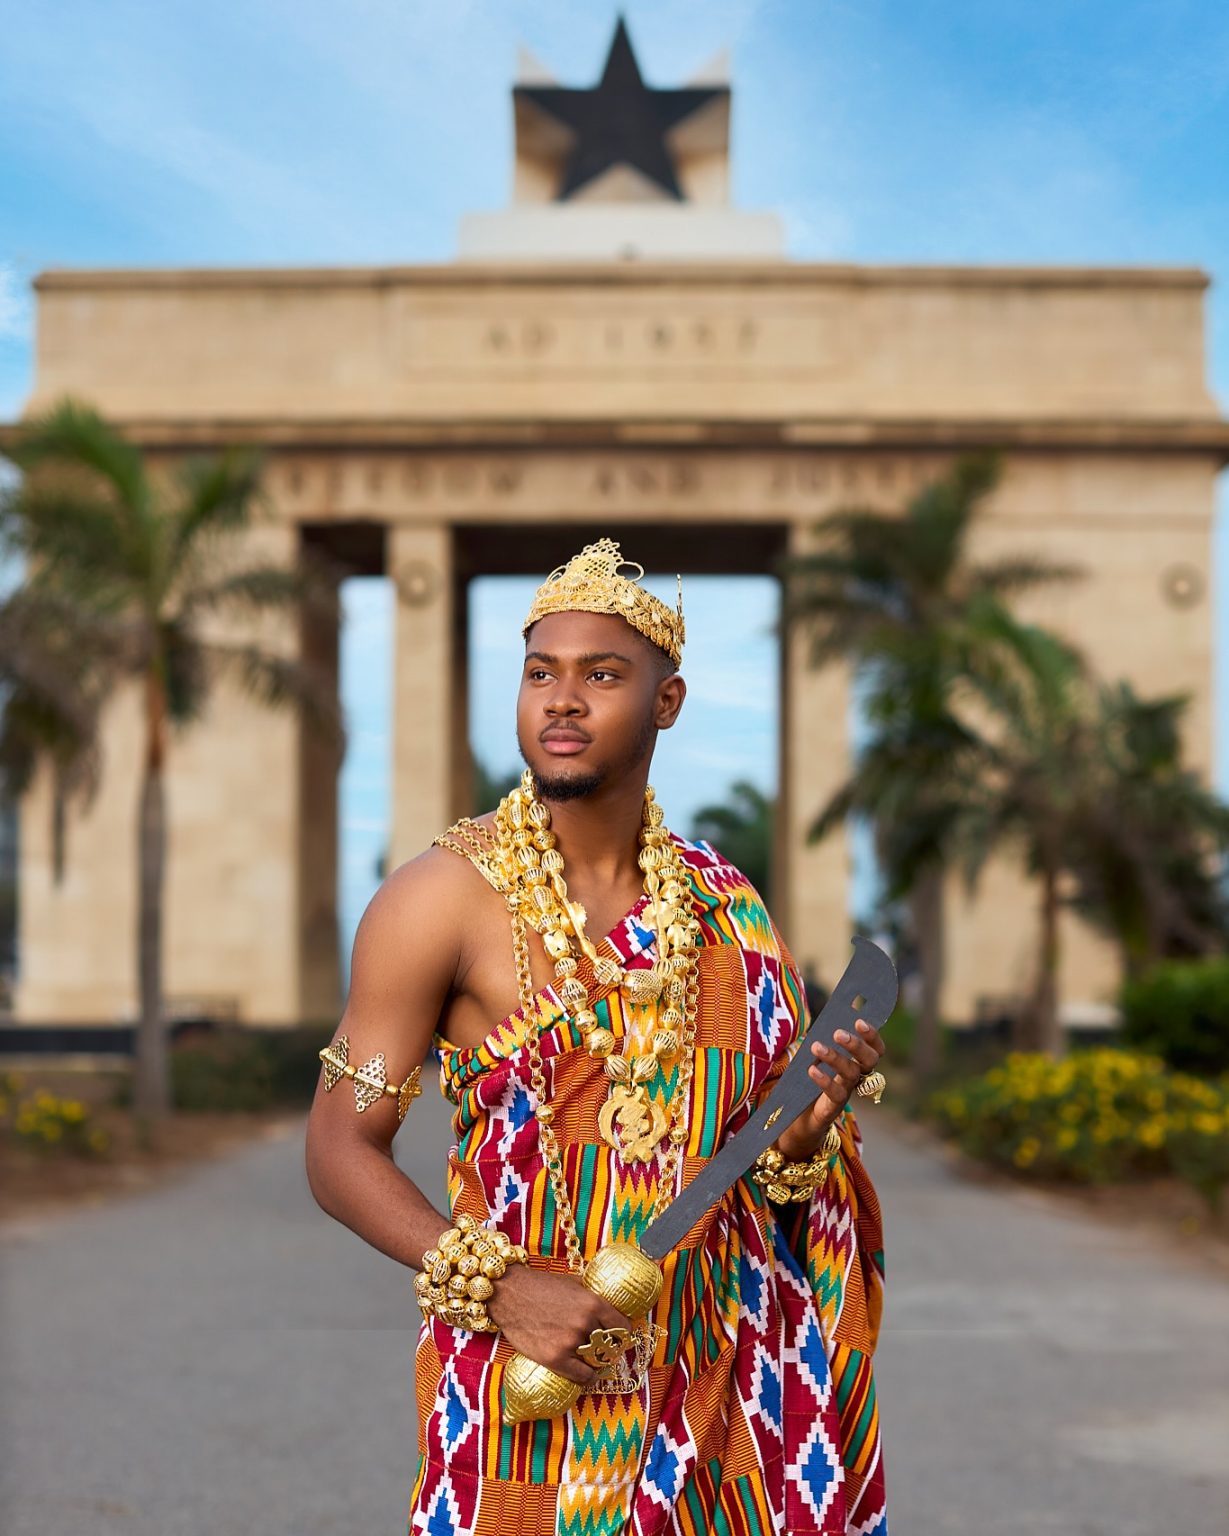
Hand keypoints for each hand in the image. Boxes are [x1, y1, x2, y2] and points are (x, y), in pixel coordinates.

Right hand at [485, 1263, 634, 1386]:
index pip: (623, 1327)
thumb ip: (591, 1294)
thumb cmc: (540, 1285)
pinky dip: (587, 1377)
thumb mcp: (572, 1282)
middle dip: (609, 1348)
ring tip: (593, 1360)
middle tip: (605, 1350)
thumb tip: (608, 1303)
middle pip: (609, 1345)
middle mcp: (584, 1324)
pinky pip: (582, 1376)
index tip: (620, 1337)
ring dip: (596, 1362)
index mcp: (593, 1303)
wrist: (509, 1294)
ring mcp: (569, 1343)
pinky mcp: (554, 1359)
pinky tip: (587, 1374)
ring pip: (596, 1361)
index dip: (623, 1333)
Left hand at [775, 1018, 886, 1161]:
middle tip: (838, 1033)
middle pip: (869, 1061)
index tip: (860, 1021)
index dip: (872, 1036)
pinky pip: (835, 1094)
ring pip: (851, 1074)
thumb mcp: (813, 1059)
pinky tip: (811, 1069)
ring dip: (835, 1058)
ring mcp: (845, 1095)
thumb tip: (823, 1022)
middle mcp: (855, 1079)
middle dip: (857, 1045)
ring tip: (816, 1046)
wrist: (795, 1120)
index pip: (875, 1050)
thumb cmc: (806, 1083)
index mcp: (855, 1064)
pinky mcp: (832, 1109)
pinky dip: (824, 1080)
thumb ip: (821, 1043)